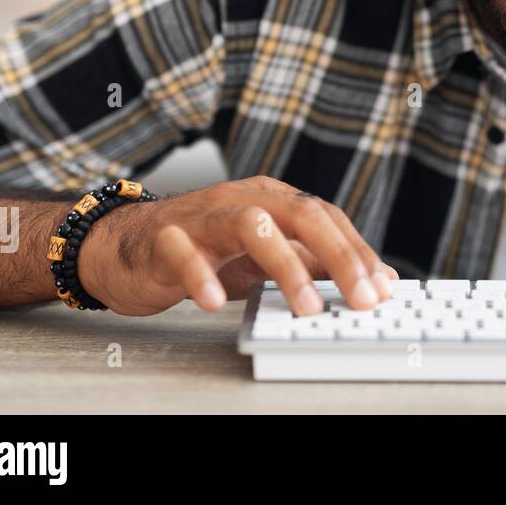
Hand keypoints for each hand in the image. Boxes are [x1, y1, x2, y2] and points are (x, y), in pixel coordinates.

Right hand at [77, 175, 397, 316]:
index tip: (382, 289)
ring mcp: (203, 217)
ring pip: (250, 225)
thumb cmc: (202, 249)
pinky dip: (200, 275)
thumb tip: (372, 280)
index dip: (358, 252)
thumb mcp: (264, 257)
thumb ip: (312, 263)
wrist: (123, 246)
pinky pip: (182, 252)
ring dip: (284, 265)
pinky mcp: (164, 239)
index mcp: (272, 200)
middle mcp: (243, 200)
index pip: (327, 218)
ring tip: (306, 305)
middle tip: (361, 298)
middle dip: (338, 257)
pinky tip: (212, 301)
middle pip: (300, 214)